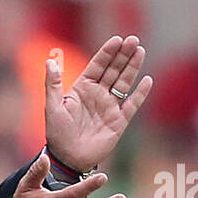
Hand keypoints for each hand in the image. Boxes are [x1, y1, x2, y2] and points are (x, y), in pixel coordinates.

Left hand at [44, 34, 153, 172]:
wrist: (68, 159)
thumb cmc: (58, 133)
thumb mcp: (52, 107)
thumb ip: (53, 84)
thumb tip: (50, 60)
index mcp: (83, 88)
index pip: (98, 65)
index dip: (108, 52)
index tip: (117, 39)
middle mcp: (98, 94)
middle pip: (114, 70)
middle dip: (123, 54)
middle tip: (133, 39)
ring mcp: (110, 107)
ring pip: (124, 83)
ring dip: (132, 67)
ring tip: (140, 51)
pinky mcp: (119, 121)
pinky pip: (132, 104)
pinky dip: (140, 93)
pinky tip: (147, 80)